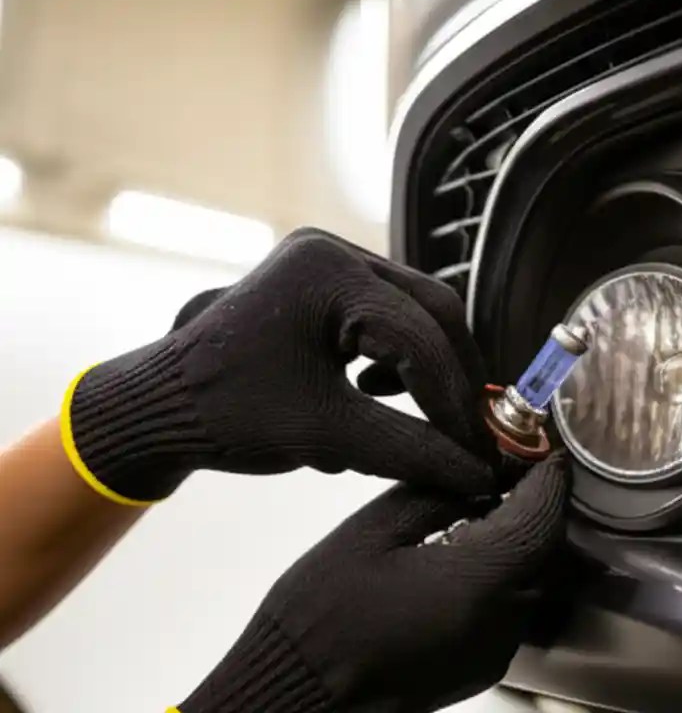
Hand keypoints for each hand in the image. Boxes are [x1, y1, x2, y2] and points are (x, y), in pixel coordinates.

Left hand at [63, 228, 493, 503]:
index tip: (481, 451)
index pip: (421, 337)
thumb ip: (412, 450)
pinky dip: (401, 356)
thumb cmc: (228, 415)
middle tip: (472, 434)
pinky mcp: (325, 280)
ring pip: (417, 311)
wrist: (159, 406)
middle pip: (433, 310)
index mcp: (327, 273)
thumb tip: (479, 472)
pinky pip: (390, 312)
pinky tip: (377, 391)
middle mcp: (331, 251)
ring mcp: (327, 260)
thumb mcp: (328, 436)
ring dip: (430, 366)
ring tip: (423, 417)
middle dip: (454, 377)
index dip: (457, 400)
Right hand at [179, 456, 568, 712]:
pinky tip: (461, 557)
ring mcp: (495, 651)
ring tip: (479, 509)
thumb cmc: (322, 616)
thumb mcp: (374, 531)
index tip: (539, 450)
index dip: (547, 478)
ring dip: (516, 542)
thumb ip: (440, 493)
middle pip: (547, 549)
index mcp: (479, 581)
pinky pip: (509, 608)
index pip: (544, 518)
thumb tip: (482, 471)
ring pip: (531, 579)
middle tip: (507, 470)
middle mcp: (502, 622)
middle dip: (533, 507)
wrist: (297, 698)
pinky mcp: (482, 668)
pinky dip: (499, 576)